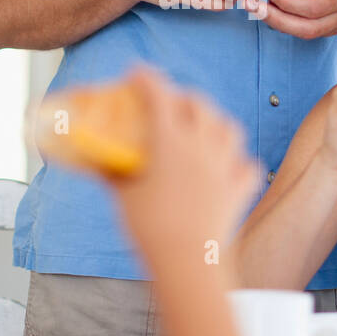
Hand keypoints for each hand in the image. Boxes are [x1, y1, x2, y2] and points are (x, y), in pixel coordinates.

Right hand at [107, 65, 262, 271]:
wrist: (188, 262)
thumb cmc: (149, 228)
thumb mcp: (122, 195)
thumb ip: (107, 171)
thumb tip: (88, 158)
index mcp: (170, 141)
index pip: (158, 96)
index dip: (146, 79)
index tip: (136, 73)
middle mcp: (201, 146)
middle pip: (199, 105)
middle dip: (183, 97)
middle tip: (170, 102)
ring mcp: (224, 167)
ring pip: (229, 128)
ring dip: (215, 121)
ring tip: (203, 127)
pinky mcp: (239, 190)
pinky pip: (247, 167)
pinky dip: (239, 162)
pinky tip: (230, 167)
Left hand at [260, 0, 336, 36]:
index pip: (313, 7)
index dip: (288, 2)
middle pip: (306, 28)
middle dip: (275, 18)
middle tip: (252, 5)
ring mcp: (335, 28)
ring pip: (303, 33)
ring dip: (277, 23)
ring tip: (255, 8)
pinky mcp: (327, 31)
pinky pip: (304, 32)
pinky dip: (285, 24)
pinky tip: (269, 12)